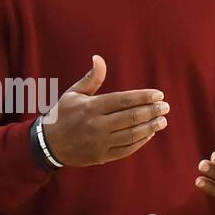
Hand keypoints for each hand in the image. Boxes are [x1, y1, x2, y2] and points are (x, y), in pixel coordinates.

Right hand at [38, 55, 168, 166]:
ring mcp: (100, 142)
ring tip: (162, 120)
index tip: (158, 94)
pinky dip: (140, 141)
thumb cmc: (63, 114)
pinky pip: (126, 149)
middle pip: (131, 117)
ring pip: (132, 134)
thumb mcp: (73, 94)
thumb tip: (98, 58)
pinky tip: (149, 134)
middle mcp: (96, 125)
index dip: (143, 97)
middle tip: (165, 107)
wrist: (48, 144)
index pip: (123, 100)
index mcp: (91, 107)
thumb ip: (91, 78)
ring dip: (150, 127)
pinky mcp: (102, 156)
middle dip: (152, 111)